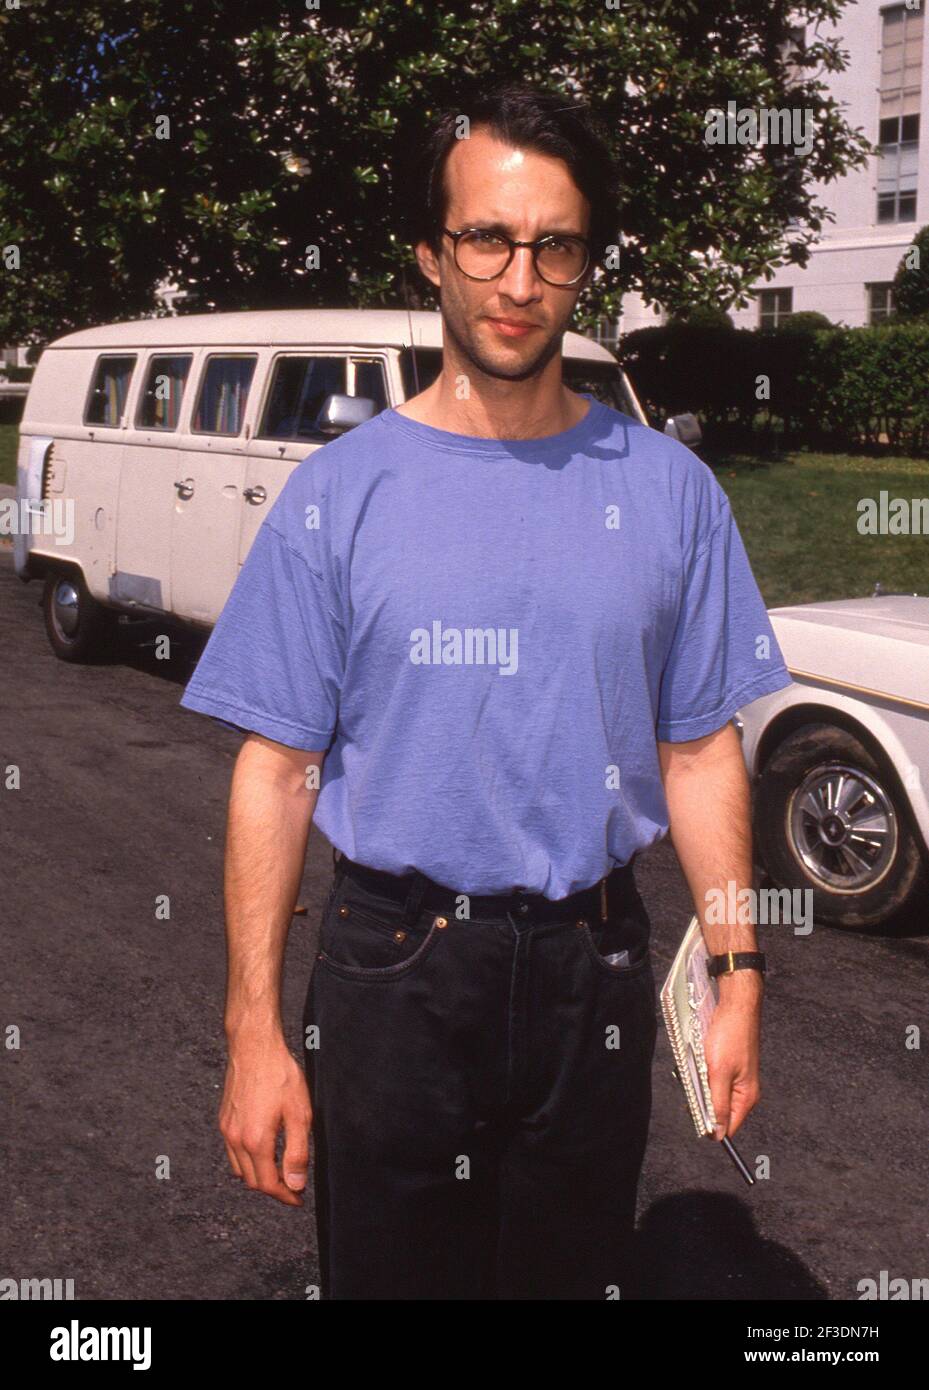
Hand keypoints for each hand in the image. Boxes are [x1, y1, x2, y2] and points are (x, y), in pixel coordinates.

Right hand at [219, 1032, 312, 1205]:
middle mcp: (236, 1139)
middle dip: (273, 1189)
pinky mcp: (224, 1120)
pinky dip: (247, 1161)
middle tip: (293, 1187)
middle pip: (253, 1181)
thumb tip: (296, 1184)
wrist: (254, 1046)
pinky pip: (232, 1153)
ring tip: (279, 1171)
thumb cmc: (280, 1075)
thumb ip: (297, 1153)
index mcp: (256, 1141)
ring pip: (240, 1169)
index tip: (298, 1199)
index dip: (285, 1196)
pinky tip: (262, 1151)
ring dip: (259, 1176)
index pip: (268, 1185)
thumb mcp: (299, 1114)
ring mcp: (227, 1130)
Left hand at [704, 973, 761, 1140]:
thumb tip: (718, 1134)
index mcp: (746, 1097)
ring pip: (713, 1093)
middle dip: (702, 1102)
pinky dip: (702, 1073)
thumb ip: (718, 1104)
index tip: (693, 1114)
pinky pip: (712, 1078)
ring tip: (695, 1069)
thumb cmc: (730, 1036)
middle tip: (692, 1087)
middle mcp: (743, 1090)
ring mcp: (736, 1077)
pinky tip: (698, 1061)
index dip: (710, 1126)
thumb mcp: (719, 1073)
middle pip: (719, 1111)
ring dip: (700, 1086)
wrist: (735, 1005)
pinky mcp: (728, 1065)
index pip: (728, 1127)